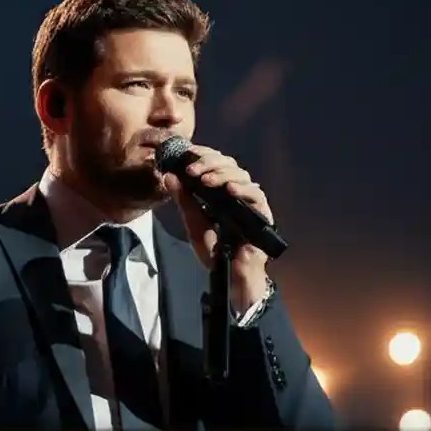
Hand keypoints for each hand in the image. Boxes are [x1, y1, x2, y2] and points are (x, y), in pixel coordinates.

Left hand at [161, 144, 273, 313]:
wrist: (230, 276)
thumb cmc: (215, 251)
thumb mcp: (193, 224)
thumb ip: (183, 201)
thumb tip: (168, 176)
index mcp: (220, 190)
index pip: (215, 162)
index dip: (203, 154)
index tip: (186, 153)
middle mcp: (236, 191)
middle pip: (228, 164)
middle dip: (209, 162)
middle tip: (191, 169)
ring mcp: (250, 201)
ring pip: (242, 175)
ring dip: (222, 174)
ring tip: (204, 180)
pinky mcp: (262, 213)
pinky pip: (256, 195)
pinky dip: (243, 190)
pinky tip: (229, 191)